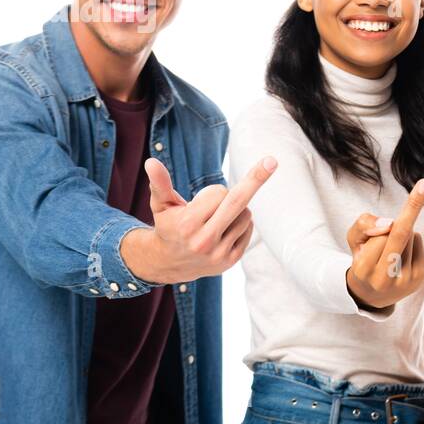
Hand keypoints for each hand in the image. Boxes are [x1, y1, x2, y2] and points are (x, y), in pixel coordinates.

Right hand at [122, 155, 277, 284]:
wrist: (170, 262)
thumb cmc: (168, 225)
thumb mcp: (161, 204)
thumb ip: (160, 183)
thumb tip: (151, 161)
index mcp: (187, 225)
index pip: (219, 193)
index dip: (214, 191)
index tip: (202, 199)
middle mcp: (204, 241)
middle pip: (238, 202)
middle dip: (255, 179)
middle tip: (272, 161)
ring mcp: (220, 253)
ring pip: (246, 214)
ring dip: (236, 209)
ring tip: (217, 219)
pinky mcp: (231, 260)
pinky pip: (248, 228)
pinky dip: (241, 222)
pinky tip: (224, 229)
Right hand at [345, 178, 423, 309]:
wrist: (372, 294)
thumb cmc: (362, 259)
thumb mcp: (353, 240)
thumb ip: (364, 225)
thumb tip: (389, 224)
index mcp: (364, 269)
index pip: (380, 236)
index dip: (382, 225)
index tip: (414, 190)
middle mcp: (384, 279)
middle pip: (399, 235)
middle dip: (411, 208)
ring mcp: (404, 281)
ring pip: (409, 237)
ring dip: (401, 234)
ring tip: (389, 252)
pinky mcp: (419, 279)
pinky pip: (418, 244)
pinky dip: (410, 242)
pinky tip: (400, 256)